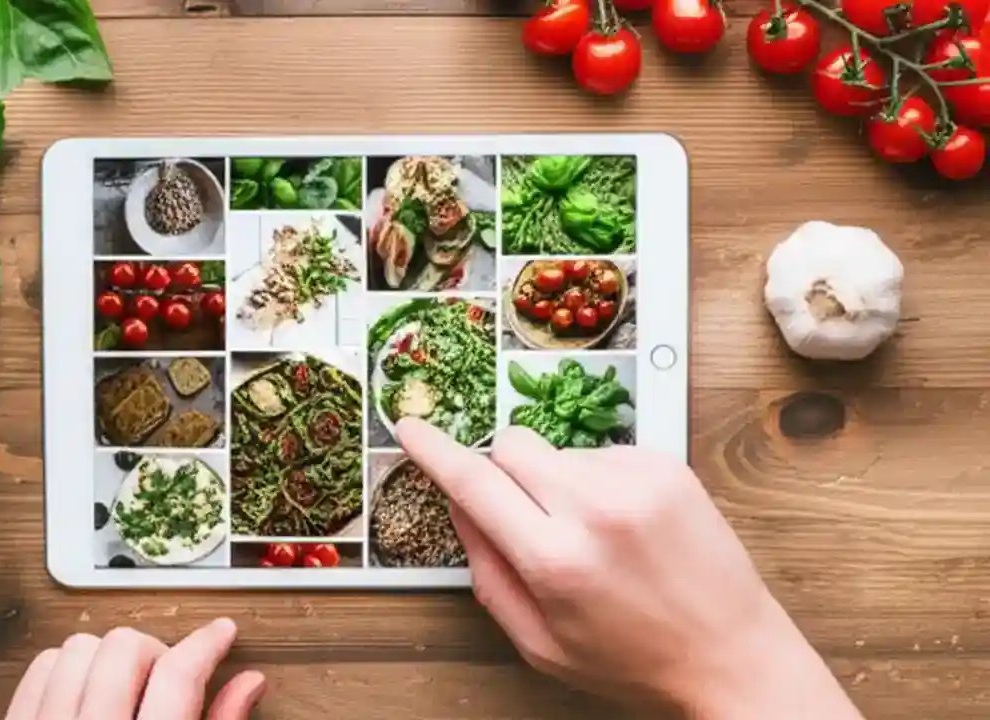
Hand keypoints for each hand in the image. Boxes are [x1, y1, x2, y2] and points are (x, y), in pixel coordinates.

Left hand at [4, 618, 264, 719]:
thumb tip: (249, 684)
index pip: (178, 677)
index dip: (206, 644)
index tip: (220, 634)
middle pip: (124, 649)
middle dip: (153, 653)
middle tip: (166, 676)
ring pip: (76, 650)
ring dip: (108, 658)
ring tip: (126, 687)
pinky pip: (37, 673)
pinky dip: (66, 671)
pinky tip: (87, 693)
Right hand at [397, 419, 861, 719]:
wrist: (733, 655)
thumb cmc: (636, 660)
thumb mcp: (539, 643)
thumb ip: (488, 574)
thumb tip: (461, 509)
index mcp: (555, 561)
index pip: (474, 484)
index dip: (434, 451)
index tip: (411, 428)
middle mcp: (595, 509)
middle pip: (510, 447)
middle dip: (501, 473)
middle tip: (524, 516)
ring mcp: (636, 480)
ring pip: (556, 450)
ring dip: (554, 482)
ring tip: (593, 535)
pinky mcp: (666, 465)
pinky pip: (600, 452)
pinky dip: (596, 481)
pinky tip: (623, 525)